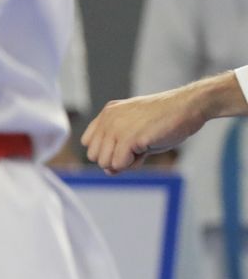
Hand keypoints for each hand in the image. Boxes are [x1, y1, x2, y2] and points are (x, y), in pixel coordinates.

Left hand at [82, 73, 241, 173]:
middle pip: (94, 156)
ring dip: (125, 162)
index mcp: (107, 114)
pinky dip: (133, 164)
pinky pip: (118, 165)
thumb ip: (118, 149)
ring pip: (105, 163)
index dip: (107, 150)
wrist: (189, 106)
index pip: (88, 143)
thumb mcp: (136, 133)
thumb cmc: (166, 120)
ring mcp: (117, 128)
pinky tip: (147, 149)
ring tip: (144, 146)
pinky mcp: (129, 138)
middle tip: (138, 147)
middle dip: (115, 158)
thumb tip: (108, 171)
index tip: (127, 145)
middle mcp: (107, 119)